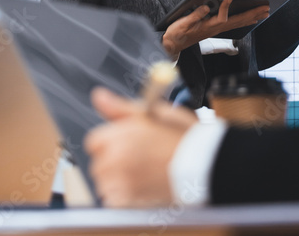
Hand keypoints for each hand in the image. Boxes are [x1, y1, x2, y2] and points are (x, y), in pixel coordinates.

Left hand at [85, 87, 195, 206]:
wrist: (205, 164)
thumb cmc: (183, 138)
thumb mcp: (153, 112)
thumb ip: (120, 107)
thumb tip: (99, 97)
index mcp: (119, 137)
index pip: (94, 141)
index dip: (110, 141)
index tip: (126, 143)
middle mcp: (115, 162)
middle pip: (98, 163)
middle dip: (113, 160)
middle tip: (138, 157)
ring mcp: (121, 184)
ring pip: (104, 183)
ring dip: (117, 179)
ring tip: (142, 172)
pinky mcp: (130, 202)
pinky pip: (113, 200)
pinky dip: (124, 196)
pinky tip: (142, 186)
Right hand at [161, 0, 268, 57]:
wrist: (174, 44)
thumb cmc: (178, 33)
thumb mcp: (184, 23)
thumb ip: (196, 15)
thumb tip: (206, 7)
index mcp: (209, 26)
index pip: (222, 17)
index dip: (226, 7)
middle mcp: (216, 28)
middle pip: (238, 21)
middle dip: (252, 14)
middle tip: (266, 8)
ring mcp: (217, 29)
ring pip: (239, 23)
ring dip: (253, 17)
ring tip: (265, 13)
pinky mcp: (216, 29)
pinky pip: (235, 24)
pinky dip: (245, 21)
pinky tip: (252, 20)